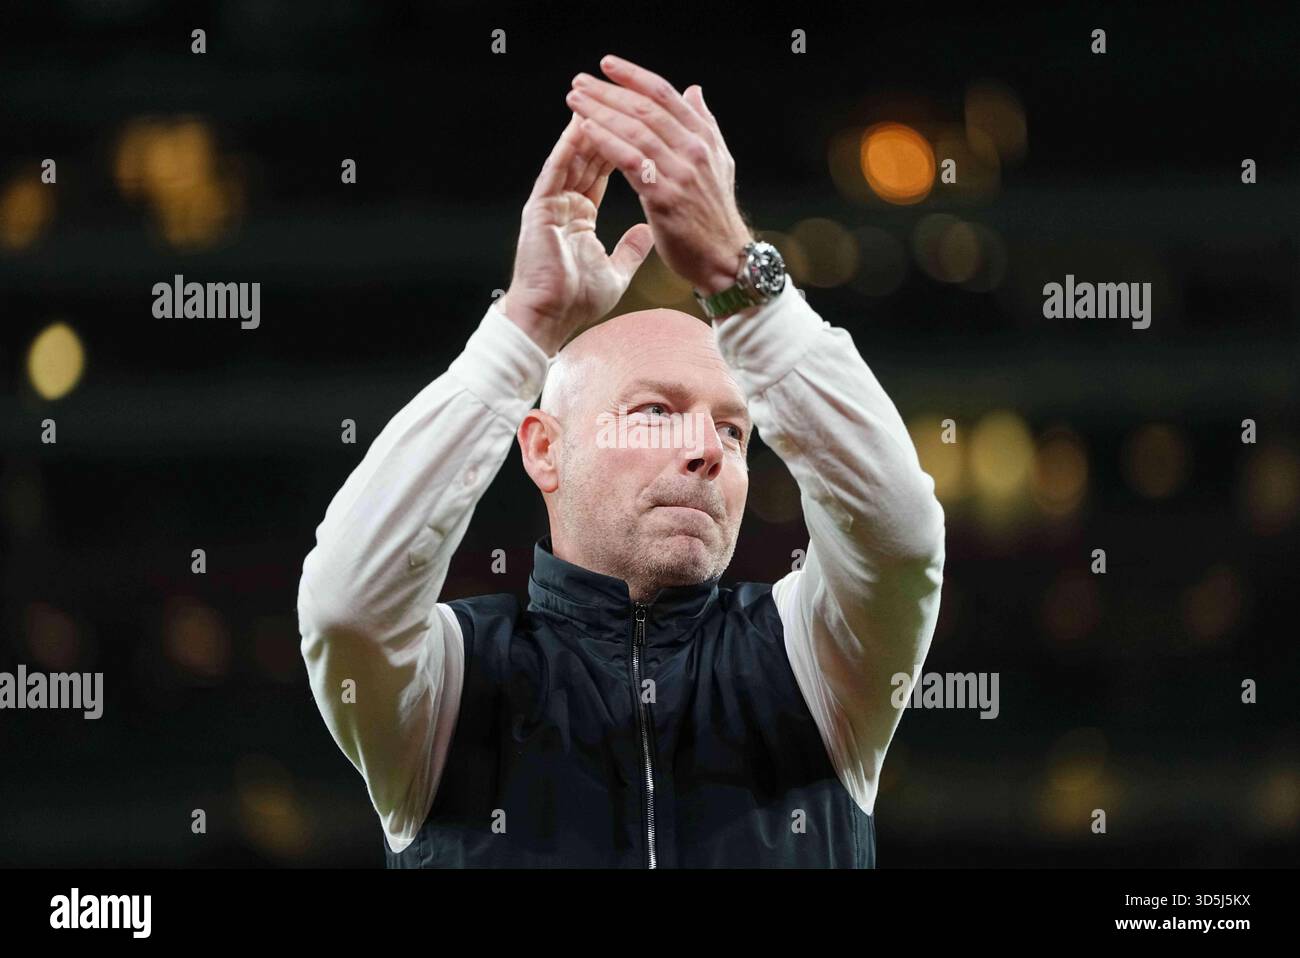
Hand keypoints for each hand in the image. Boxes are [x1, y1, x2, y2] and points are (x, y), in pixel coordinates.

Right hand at [498, 113, 654, 355]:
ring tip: (601, 96)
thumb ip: (631, 249)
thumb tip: (646, 231)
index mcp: (580, 215)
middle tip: (618, 94)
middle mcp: (564, 203)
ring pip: (572, 156)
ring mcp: (550, 203)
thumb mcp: (616, 272)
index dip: (620, 142)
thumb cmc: (576, 301)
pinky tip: (580, 125)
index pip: (603, 169)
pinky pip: (556, 171)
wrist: (549, 320)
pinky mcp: (539, 208)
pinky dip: (568, 148)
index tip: (638, 120)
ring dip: (587, 127)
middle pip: (588, 155)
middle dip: (604, 124)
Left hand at [565, 54, 752, 294]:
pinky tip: (586, 131)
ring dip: (602, 112)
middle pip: (646, 109)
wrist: (725, 259)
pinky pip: (631, 162)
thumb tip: (694, 91)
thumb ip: (704, 124)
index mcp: (704, 138)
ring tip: (575, 101)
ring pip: (636, 131)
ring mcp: (681, 173)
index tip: (607, 65)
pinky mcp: (665, 197)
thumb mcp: (719, 162)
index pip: (665, 96)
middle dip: (610, 91)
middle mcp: (694, 150)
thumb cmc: (715, 214)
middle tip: (580, 82)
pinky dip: (607, 142)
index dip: (634, 77)